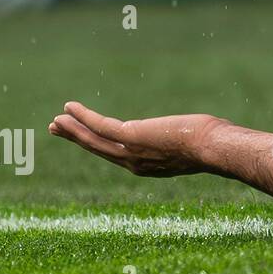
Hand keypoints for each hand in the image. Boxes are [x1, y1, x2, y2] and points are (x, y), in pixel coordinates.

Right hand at [49, 101, 228, 176]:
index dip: (99, 146)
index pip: (117, 155)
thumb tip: (198, 131)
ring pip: (93, 140)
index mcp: (148, 166)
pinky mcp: (130, 137)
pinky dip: (83, 117)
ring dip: (74, 129)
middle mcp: (135, 163)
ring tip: (57, 120)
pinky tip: (70, 108)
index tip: (86, 138)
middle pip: (99, 149)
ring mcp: (130, 152)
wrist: (214, 148)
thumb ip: (184, 140)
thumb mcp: (193, 144)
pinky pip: (99, 125)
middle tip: (59, 129)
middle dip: (78, 138)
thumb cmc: (213, 145)